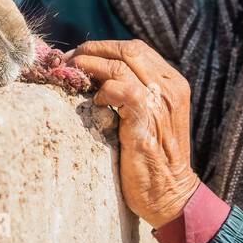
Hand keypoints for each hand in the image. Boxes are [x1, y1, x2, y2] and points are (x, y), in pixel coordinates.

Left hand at [68, 39, 199, 227]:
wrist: (171, 194)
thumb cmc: (153, 160)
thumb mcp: (150, 118)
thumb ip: (134, 93)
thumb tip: (97, 76)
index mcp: (173, 83)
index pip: (136, 49)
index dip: (104, 48)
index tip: (80, 55)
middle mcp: (170, 87)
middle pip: (128, 49)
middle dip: (94, 50)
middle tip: (69, 61)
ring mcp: (161, 102)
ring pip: (122, 64)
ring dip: (90, 65)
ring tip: (72, 74)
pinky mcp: (147, 119)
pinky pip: (122, 89)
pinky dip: (103, 90)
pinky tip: (94, 101)